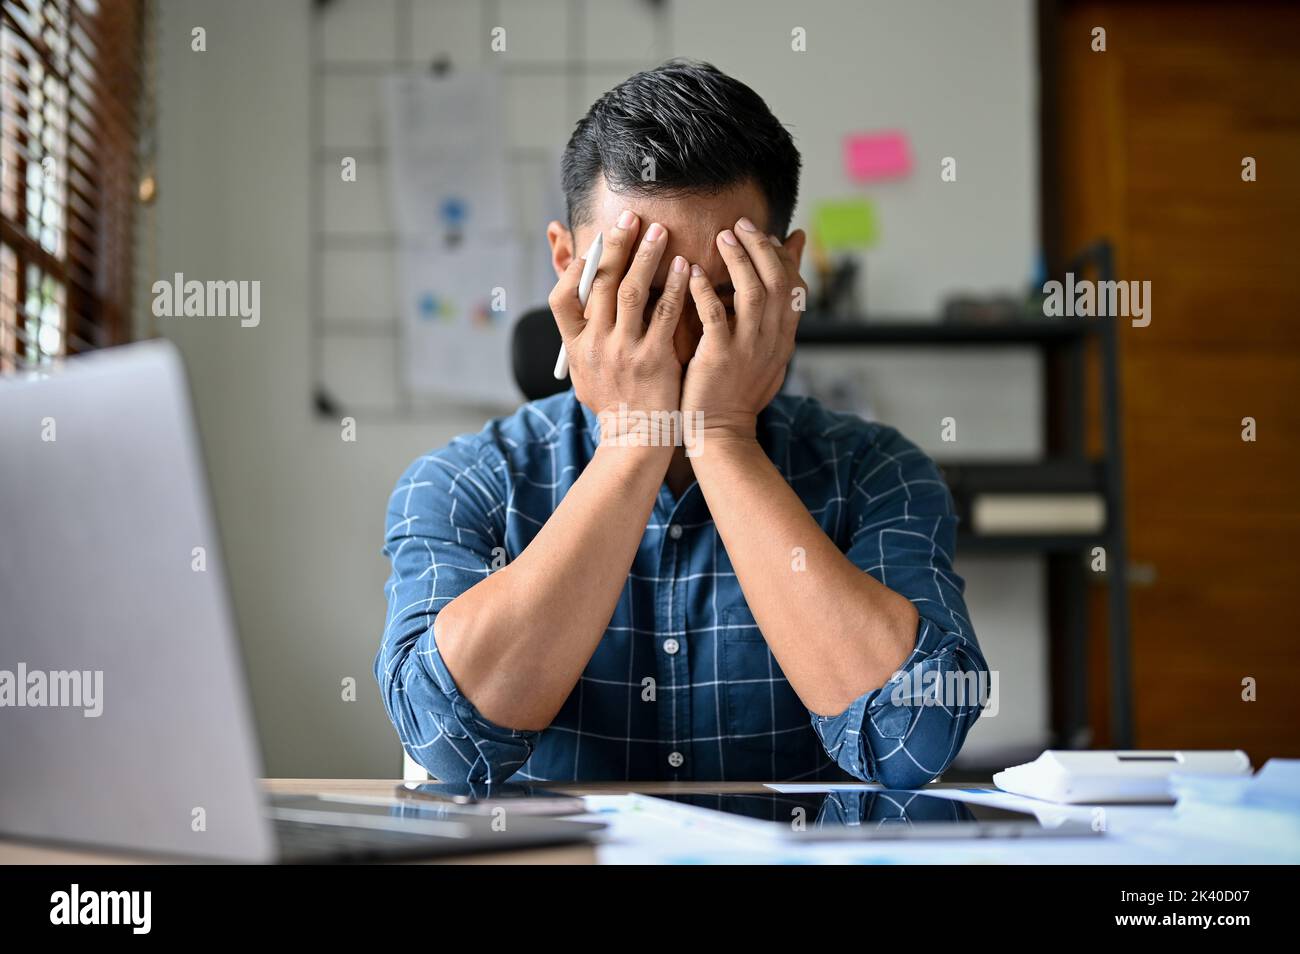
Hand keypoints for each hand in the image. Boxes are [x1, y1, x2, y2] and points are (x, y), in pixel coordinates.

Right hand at [550, 211, 688, 444]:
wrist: (636, 439)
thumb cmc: (613, 404)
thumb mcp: (584, 372)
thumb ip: (583, 337)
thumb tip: (581, 304)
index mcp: (575, 346)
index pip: (561, 297)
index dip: (575, 268)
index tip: (593, 246)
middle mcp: (595, 344)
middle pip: (601, 283)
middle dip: (616, 245)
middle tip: (631, 216)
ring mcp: (623, 351)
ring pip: (631, 291)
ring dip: (646, 256)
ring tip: (660, 231)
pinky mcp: (654, 358)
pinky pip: (665, 314)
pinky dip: (675, 287)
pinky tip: (685, 267)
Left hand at [680, 217, 806, 442]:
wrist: (720, 433)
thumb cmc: (736, 390)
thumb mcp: (765, 354)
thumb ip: (772, 319)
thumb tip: (775, 300)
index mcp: (783, 338)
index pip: (795, 285)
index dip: (784, 255)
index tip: (769, 234)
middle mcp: (772, 340)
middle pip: (778, 280)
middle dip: (761, 247)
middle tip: (741, 224)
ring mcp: (748, 349)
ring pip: (753, 291)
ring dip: (738, 259)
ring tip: (722, 237)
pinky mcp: (720, 357)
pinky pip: (716, 315)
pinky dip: (705, 290)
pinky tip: (691, 272)